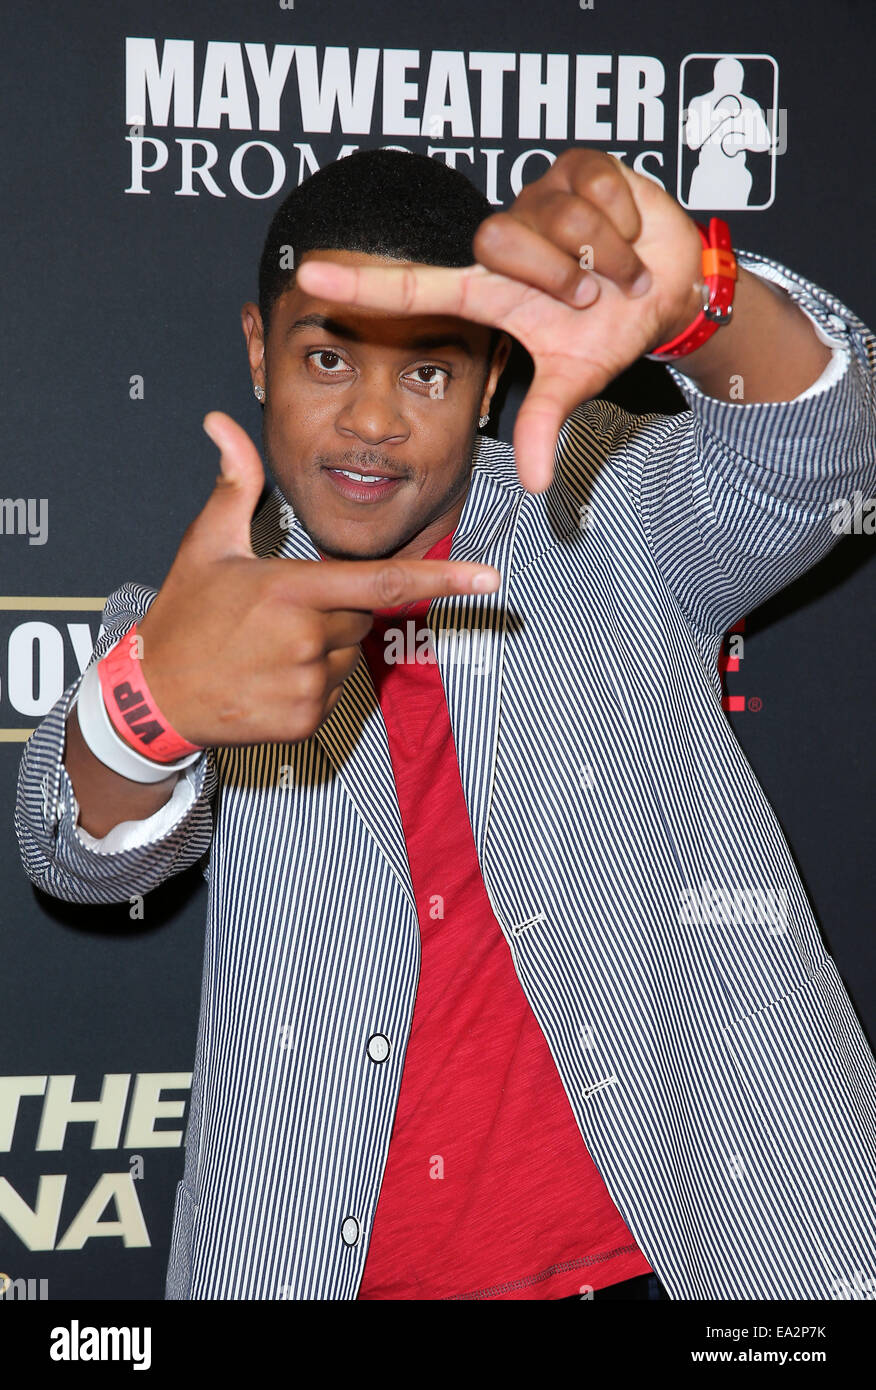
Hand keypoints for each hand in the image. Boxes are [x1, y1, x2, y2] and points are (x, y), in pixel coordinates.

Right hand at [135, 412, 499, 747]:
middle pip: (362, 615)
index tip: (490, 578)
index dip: (443, 580)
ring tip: (268, 650)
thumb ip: (235, 483)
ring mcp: (308, 684)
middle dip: (336, 608)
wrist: (152, 697)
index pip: (383, 583)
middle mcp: (306, 638)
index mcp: (290, 589)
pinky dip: (312, 684)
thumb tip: (222, 423)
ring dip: (324, 648)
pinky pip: (334, 692)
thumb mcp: (207, 545)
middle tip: (277, 616)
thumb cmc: (184, 617)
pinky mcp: (306, 720)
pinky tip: (269, 679)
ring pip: (350, 655)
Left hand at [296, 149, 705, 491]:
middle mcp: (501, 241)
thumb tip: (531, 485)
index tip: (309, 278)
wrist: (670, 286)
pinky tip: (629, 232)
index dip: (362, 285)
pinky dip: (627, 221)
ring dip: (605, 255)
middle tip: (591, 297)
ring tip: (618, 272)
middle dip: (558, 276)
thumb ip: (543, 424)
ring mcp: (536, 198)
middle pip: (500, 242)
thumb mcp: (574, 380)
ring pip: (558, 217)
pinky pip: (597, 187)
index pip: (412, 287)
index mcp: (487, 291)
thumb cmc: (608, 329)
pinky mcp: (577, 165)